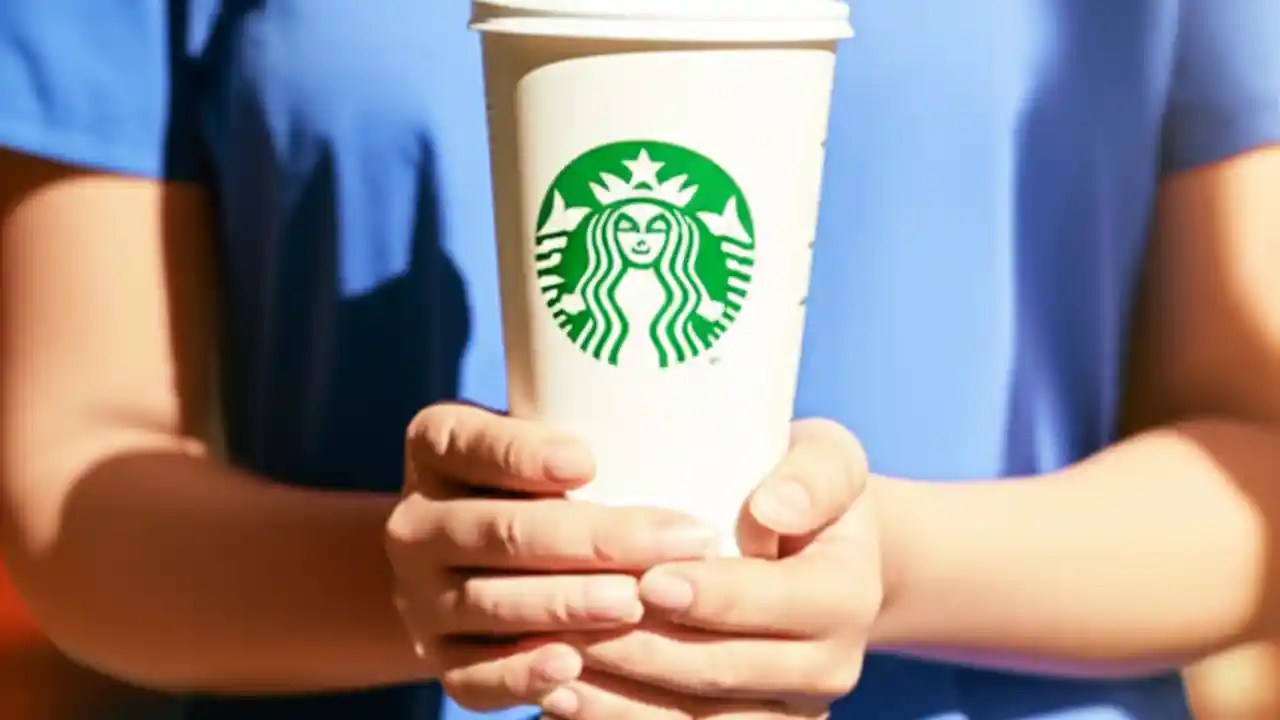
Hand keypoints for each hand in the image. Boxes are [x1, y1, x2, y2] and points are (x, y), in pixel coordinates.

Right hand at [385, 403, 718, 711]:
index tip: (587, 461)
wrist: (455, 564)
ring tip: (637, 602)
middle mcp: (416, 521)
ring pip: (492, 602)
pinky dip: (519, 674)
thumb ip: (594, 424)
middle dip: (593, 538)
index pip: (471, 443)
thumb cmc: (534, 483)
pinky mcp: (436, 658)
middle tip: (676, 541)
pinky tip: (571, 665)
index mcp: (436, 448)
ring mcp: (421, 595)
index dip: (524, 454)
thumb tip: (706, 429)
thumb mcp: (538, 439)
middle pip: (502, 530)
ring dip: (568, 604)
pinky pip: (472, 675)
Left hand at [542, 419, 877, 718]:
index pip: (773, 602)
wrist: (821, 553)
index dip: (710, 596)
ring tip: (553, 673)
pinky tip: (563, 701)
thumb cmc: (804, 488)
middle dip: (644, 651)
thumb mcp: (826, 460)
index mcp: (846, 596)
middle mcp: (828, 668)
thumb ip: (810, 476)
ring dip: (620, 703)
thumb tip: (771, 510)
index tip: (645, 580)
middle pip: (723, 671)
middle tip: (570, 624)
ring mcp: (789, 712)